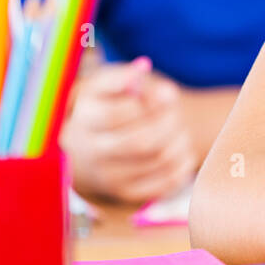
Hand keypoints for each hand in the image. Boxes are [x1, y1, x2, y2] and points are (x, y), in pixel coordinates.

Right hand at [60, 57, 196, 204]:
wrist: (107, 134)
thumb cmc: (114, 100)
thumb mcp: (113, 80)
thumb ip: (127, 76)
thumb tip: (142, 72)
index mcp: (81, 119)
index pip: (114, 116)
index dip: (147, 103)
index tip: (163, 93)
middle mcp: (88, 152)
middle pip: (139, 142)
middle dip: (168, 123)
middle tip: (176, 112)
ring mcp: (106, 177)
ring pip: (158, 160)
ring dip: (180, 139)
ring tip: (179, 127)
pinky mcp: (126, 193)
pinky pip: (167, 182)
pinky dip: (183, 162)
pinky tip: (179, 147)